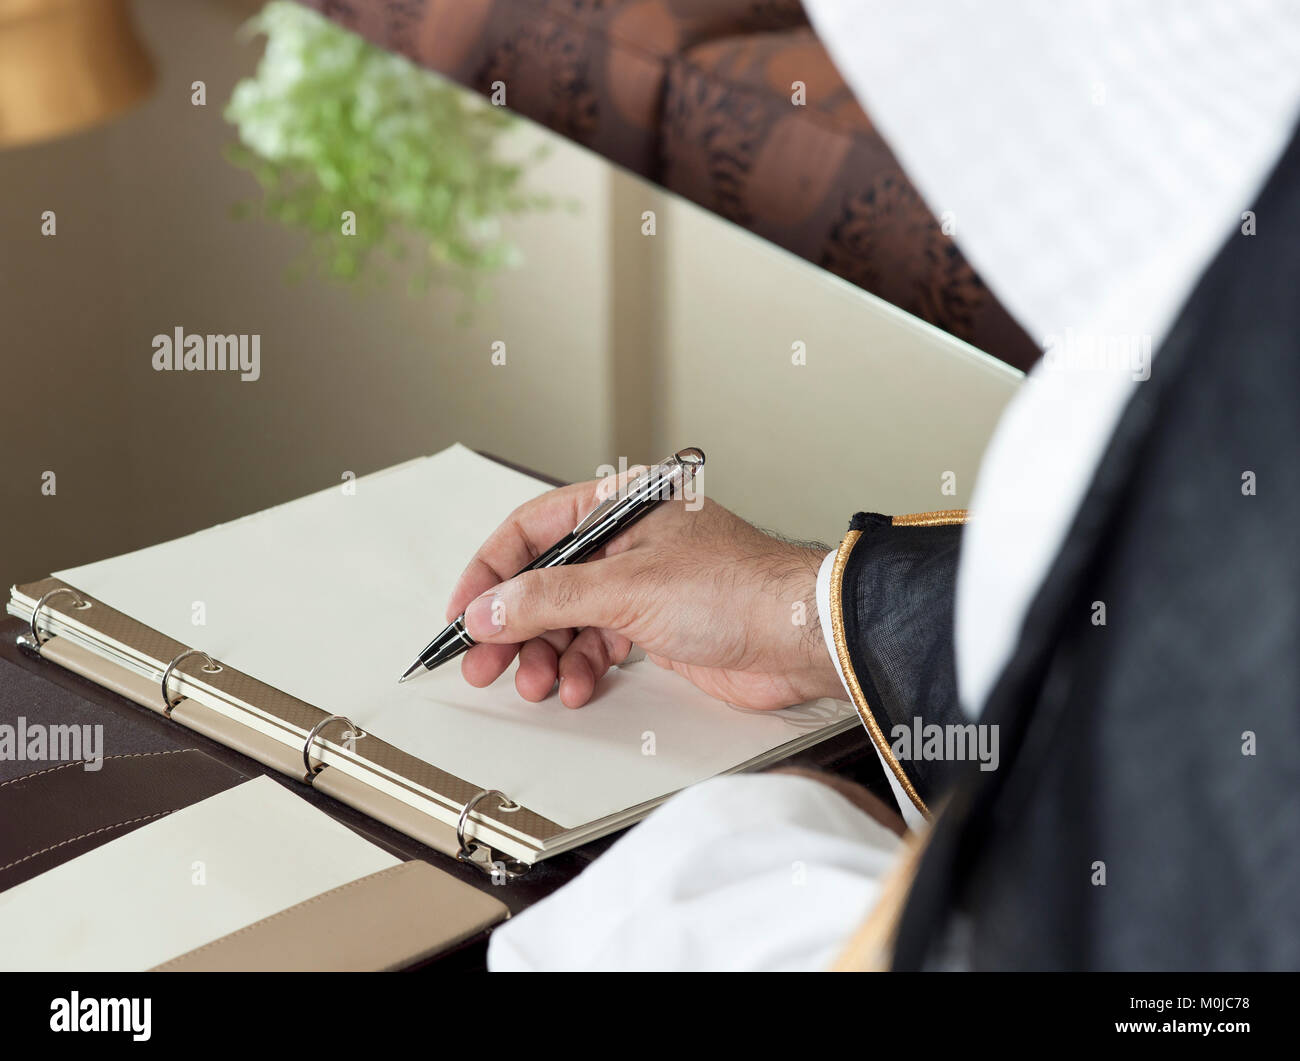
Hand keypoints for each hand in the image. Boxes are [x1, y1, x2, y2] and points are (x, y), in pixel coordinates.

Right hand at [444, 469, 844, 709]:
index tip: (464, 612)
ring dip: (546, 655)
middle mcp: (627, 541)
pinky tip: (578, 687)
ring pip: (568, 618)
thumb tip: (489, 609)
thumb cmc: (737, 589)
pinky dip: (582, 668)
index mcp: (619, 505)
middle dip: (513, 626)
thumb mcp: (627, 588)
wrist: (801, 638)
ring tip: (536, 684)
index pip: (532, 531)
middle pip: (544, 581)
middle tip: (483, 664)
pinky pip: (598, 644)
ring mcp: (641, 584)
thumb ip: (549, 598)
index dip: (490, 572)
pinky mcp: (656, 624)